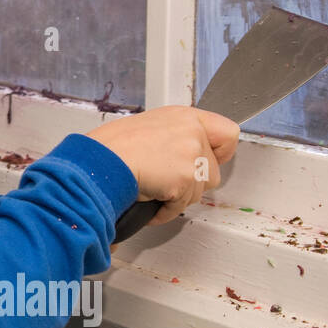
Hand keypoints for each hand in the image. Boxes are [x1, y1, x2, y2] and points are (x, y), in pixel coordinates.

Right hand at [85, 106, 239, 225]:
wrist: (99, 161)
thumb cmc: (111, 147)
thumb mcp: (148, 128)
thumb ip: (174, 137)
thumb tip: (181, 155)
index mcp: (184, 116)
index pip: (228, 133)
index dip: (221, 153)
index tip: (210, 161)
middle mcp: (193, 132)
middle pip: (214, 170)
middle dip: (192, 182)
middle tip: (168, 180)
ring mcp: (193, 155)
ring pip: (199, 191)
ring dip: (177, 197)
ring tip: (153, 189)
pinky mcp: (186, 178)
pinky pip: (182, 206)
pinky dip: (165, 210)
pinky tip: (149, 201)